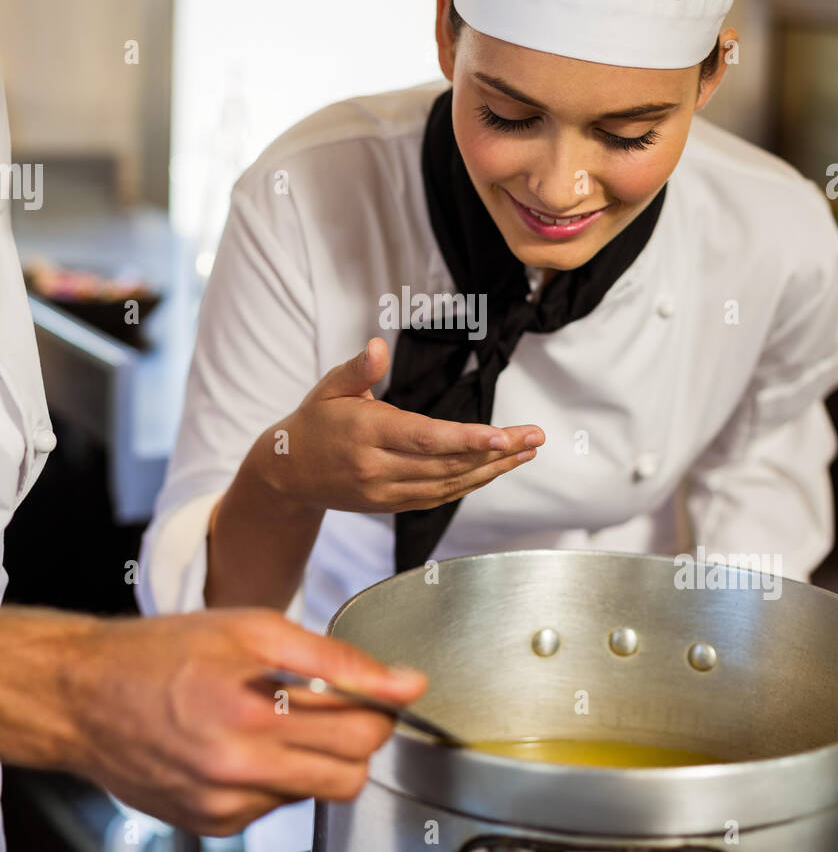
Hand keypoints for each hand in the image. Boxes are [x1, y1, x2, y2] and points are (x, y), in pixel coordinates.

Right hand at [58, 607, 426, 833]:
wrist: (82, 696)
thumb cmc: (161, 652)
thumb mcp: (253, 629)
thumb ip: (338, 658)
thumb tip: (407, 682)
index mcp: (253, 715)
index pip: (363, 734)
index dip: (379, 707)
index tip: (373, 690)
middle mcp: (238, 772)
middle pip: (350, 777)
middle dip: (357, 739)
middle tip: (333, 705)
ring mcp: (224, 806)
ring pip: (315, 794)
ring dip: (314, 757)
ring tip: (274, 716)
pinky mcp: (212, 826)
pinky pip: (275, 807)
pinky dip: (276, 776)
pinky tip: (246, 743)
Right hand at [256, 336, 544, 514]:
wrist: (288, 474)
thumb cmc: (314, 422)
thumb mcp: (329, 387)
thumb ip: (359, 369)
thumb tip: (379, 346)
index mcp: (365, 434)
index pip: (424, 439)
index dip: (467, 439)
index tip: (504, 435)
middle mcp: (378, 469)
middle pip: (447, 463)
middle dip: (497, 452)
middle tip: (535, 437)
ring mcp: (386, 492)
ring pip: (450, 483)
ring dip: (492, 470)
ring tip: (527, 452)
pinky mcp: (392, 505)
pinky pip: (440, 496)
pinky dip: (471, 483)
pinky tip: (496, 469)